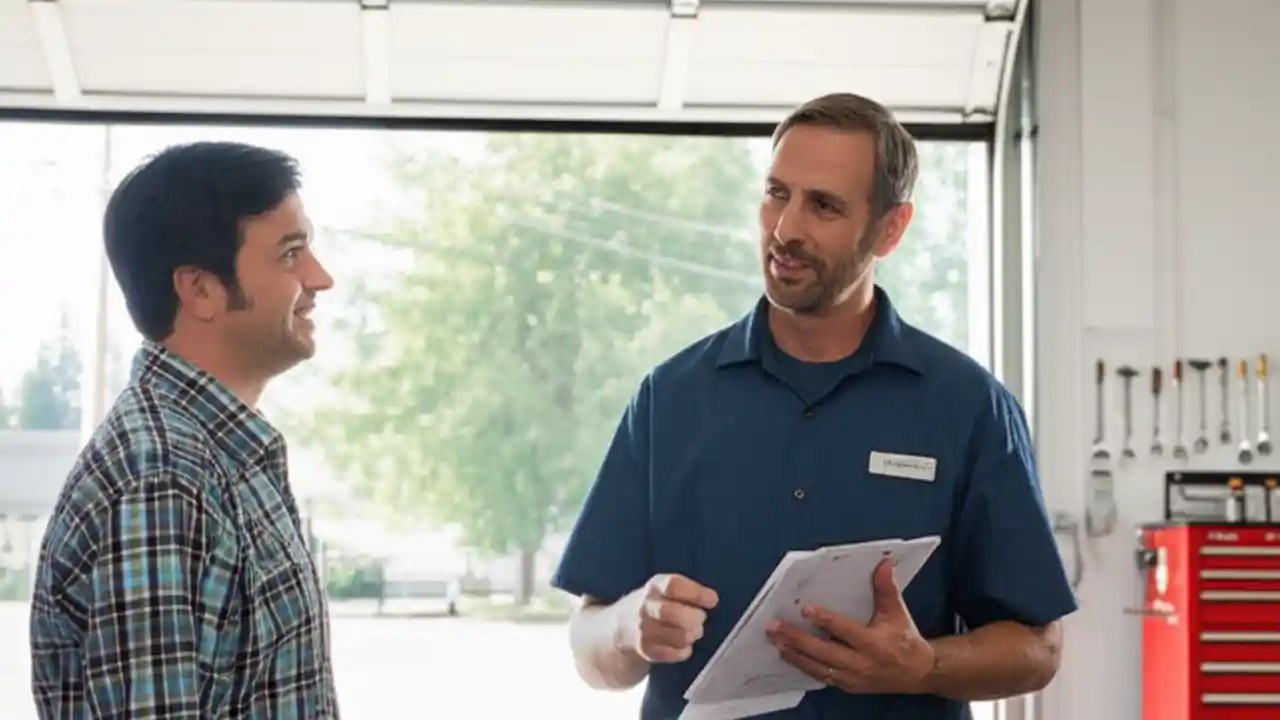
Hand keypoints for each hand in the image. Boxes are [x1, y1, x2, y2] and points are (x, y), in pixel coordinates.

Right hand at [617, 573, 718, 663]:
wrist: (619, 627)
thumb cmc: (654, 605)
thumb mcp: (663, 590)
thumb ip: (685, 591)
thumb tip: (711, 600)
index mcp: (654, 587)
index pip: (674, 586)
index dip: (696, 593)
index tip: (712, 600)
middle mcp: (646, 607)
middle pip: (675, 614)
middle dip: (695, 618)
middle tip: (700, 618)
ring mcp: (644, 630)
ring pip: (679, 636)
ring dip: (692, 635)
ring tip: (691, 632)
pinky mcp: (645, 650)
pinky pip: (674, 653)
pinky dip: (684, 651)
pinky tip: (683, 645)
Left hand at [766, 558, 935, 694]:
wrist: (917, 673)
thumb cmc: (905, 640)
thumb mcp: (897, 612)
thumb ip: (887, 589)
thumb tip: (883, 563)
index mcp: (874, 644)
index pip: (845, 631)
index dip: (826, 620)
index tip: (806, 609)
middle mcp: (861, 663)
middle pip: (824, 652)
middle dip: (797, 639)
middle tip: (774, 627)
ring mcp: (853, 678)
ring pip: (818, 667)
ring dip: (794, 654)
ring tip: (775, 640)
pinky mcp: (847, 686)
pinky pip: (821, 677)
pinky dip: (803, 666)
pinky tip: (788, 654)